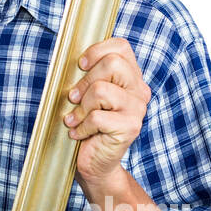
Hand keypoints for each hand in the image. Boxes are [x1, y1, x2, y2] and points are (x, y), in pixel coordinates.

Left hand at [63, 37, 151, 183]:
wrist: (95, 164)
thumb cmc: (86, 126)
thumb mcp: (84, 95)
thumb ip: (87, 76)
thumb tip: (71, 59)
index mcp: (131, 78)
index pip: (121, 47)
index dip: (97, 51)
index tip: (81, 66)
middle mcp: (139, 90)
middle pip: (112, 63)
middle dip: (85, 81)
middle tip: (74, 99)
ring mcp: (137, 109)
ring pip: (101, 90)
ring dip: (81, 107)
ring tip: (77, 119)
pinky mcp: (131, 127)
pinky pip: (97, 116)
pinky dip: (82, 126)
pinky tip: (79, 134)